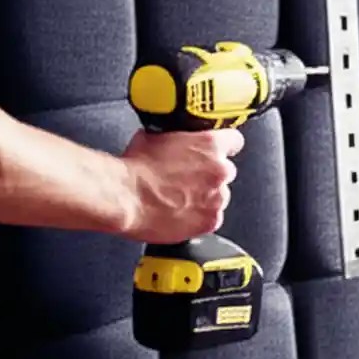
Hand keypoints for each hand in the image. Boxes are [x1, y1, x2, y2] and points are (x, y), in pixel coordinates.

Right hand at [117, 128, 244, 243]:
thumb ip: (174, 138)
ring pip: (219, 196)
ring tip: (180, 199)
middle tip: (187, 180)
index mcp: (210, 145)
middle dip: (209, 175)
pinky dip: (199, 218)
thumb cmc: (135, 169)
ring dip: (205, 197)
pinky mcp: (210, 221)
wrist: (125, 197)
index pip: (234, 141)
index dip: (223, 147)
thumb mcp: (155, 137)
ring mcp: (217, 197)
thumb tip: (171, 139)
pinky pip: (212, 218)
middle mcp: (219, 171)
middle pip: (225, 171)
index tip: (218, 152)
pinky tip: (181, 213)